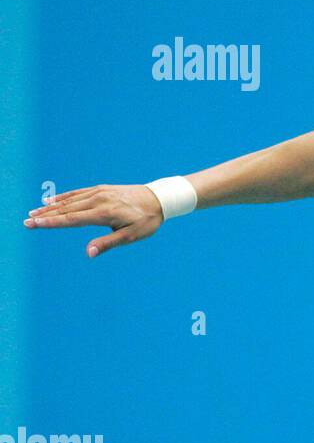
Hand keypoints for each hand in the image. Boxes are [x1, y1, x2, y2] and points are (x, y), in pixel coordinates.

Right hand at [23, 184, 165, 257]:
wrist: (159, 199)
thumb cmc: (146, 221)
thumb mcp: (131, 236)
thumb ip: (108, 243)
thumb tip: (88, 253)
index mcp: (104, 213)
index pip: (71, 219)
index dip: (51, 223)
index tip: (33, 225)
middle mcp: (98, 200)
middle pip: (66, 209)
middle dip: (45, 216)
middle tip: (26, 221)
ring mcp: (99, 192)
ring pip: (70, 200)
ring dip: (51, 207)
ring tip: (34, 212)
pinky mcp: (101, 189)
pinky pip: (78, 193)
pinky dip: (64, 197)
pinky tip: (51, 201)